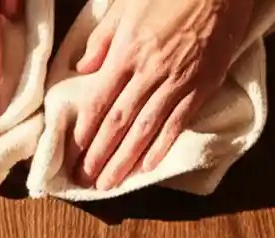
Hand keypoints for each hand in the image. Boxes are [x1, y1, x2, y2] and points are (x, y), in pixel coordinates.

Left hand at [69, 0, 253, 189]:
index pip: (99, 101)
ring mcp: (177, 82)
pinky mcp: (202, 86)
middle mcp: (149, 72)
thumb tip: (83, 68)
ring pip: (145, 130)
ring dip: (125, 160)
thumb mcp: (126, 5)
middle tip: (85, 180)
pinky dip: (161, 147)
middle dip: (99, 155)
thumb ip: (103, 39)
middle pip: (118, 123)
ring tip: (110, 183)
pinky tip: (147, 167)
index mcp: (127, 52)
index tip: (73, 153)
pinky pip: (178, 123)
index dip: (84, 132)